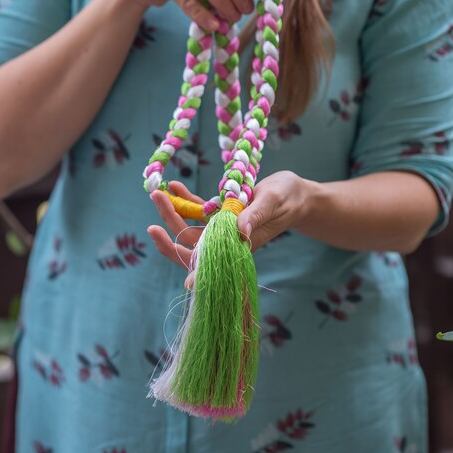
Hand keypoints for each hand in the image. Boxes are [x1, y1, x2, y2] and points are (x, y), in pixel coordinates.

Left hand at [148, 173, 310, 285]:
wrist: (296, 196)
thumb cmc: (289, 198)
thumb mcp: (274, 201)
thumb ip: (255, 215)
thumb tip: (239, 231)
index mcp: (241, 245)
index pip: (210, 260)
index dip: (192, 266)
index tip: (170, 257)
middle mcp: (227, 242)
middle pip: (192, 244)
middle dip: (171, 224)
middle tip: (156, 198)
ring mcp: (222, 229)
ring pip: (190, 228)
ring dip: (173, 211)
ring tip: (158, 192)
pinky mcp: (222, 216)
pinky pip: (198, 212)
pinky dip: (185, 200)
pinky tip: (175, 186)